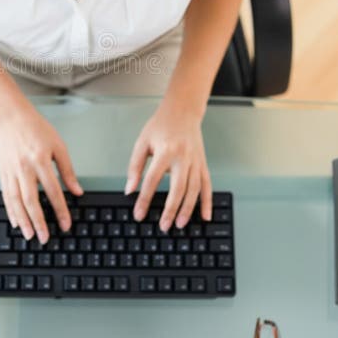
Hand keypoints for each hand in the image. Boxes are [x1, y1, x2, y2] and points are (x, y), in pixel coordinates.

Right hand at [0, 103, 82, 242]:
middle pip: (31, 200)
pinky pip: (6, 196)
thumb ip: (68, 170)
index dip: (60, 210)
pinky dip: (10, 211)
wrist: (12, 118)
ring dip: (22, 220)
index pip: (53, 191)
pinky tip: (15, 221)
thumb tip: (77, 191)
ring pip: (15, 201)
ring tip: (29, 235)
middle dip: (38, 221)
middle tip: (45, 238)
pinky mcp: (2, 173)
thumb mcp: (58, 146)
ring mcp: (11, 171)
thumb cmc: (36, 129)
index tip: (65, 224)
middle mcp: (24, 168)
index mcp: (40, 160)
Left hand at [124, 99, 211, 230]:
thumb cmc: (161, 126)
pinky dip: (207, 202)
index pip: (153, 180)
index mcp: (165, 151)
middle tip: (164, 226)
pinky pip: (207, 185)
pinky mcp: (203, 164)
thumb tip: (130, 189)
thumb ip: (135, 167)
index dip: (144, 199)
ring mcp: (196, 161)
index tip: (139, 214)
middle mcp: (183, 157)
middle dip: (171, 210)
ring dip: (188, 209)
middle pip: (178, 188)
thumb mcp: (142, 142)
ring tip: (180, 224)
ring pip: (194, 190)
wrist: (183, 111)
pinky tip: (205, 216)